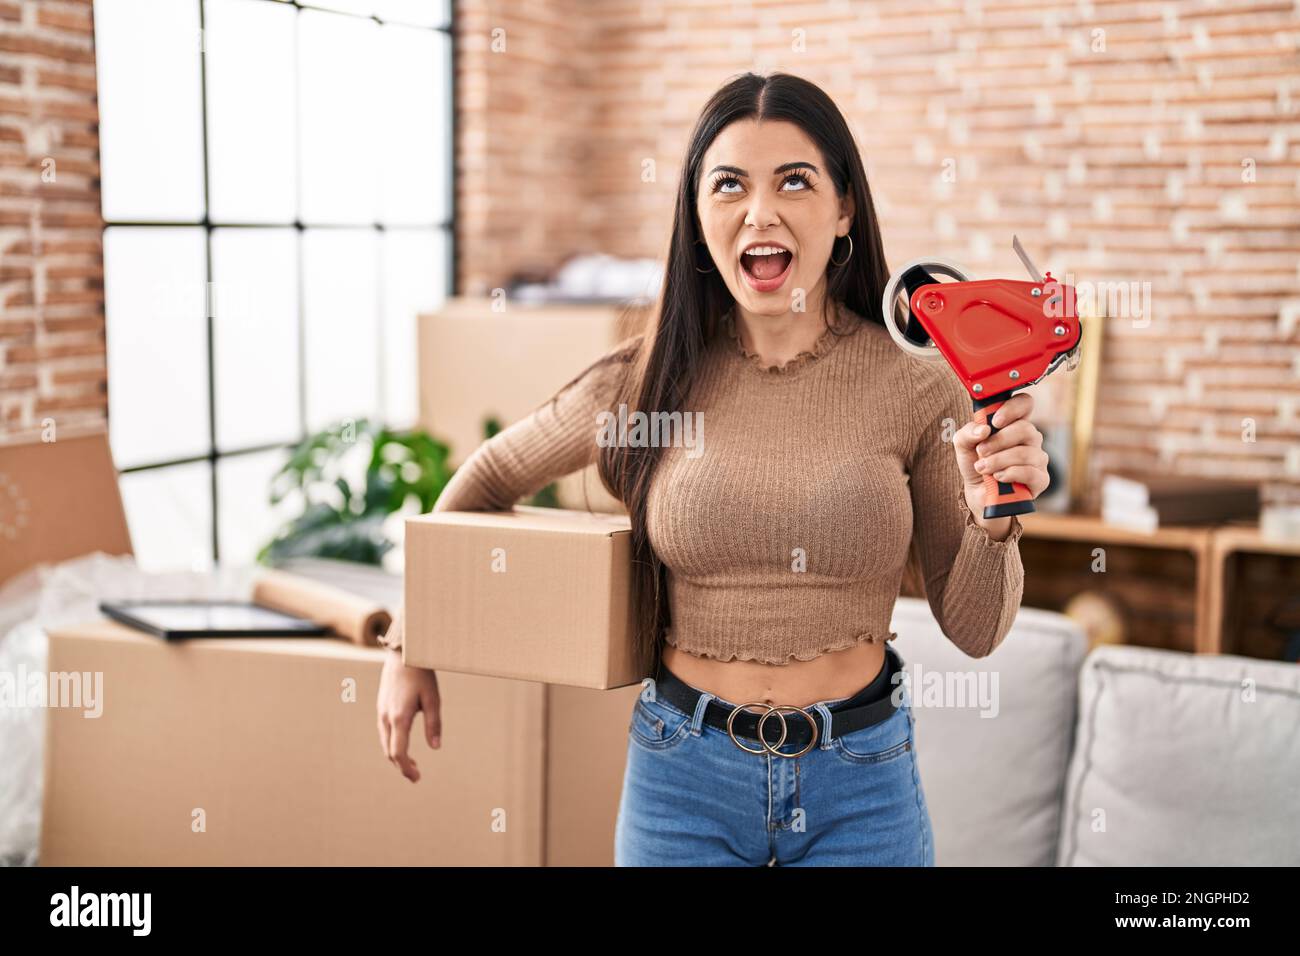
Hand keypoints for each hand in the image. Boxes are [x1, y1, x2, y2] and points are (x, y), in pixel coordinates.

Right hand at [377, 648, 440, 782]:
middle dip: (402, 766)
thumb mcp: (433, 698)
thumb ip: (434, 724)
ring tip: (411, 762)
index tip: (417, 778)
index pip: (398, 753)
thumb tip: (436, 747)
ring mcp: (381, 712)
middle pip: (389, 751)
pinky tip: (403, 742)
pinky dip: (392, 744)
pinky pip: (383, 732)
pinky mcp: (381, 706)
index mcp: (399, 718)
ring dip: (396, 756)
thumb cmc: (421, 674)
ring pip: (385, 743)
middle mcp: (386, 717)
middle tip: (416, 775)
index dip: (407, 769)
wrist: (402, 653)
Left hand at [952, 391, 1049, 519]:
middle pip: (1025, 428)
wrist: (978, 493)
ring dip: (998, 461)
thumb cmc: (976, 464)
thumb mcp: (964, 445)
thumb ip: (968, 432)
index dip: (1013, 408)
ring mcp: (1038, 458)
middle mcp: (1030, 438)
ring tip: (983, 468)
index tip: (995, 421)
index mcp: (1014, 424)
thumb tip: (983, 430)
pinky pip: (1030, 472)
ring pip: (1025, 452)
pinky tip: (998, 477)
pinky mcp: (1041, 479)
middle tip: (981, 451)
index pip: (1025, 403)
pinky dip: (1010, 474)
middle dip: (998, 441)